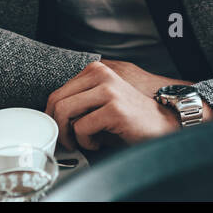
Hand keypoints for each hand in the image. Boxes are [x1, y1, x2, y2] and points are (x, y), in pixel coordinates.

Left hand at [45, 61, 178, 150]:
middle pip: (56, 101)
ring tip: (83, 141)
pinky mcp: (113, 109)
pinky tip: (99, 142)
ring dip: (69, 135)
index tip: (61, 130)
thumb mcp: (100, 101)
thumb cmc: (129, 117)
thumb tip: (51, 116)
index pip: (57, 92)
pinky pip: (81, 128)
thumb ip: (79, 102)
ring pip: (64, 112)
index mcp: (95, 70)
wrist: (161, 124)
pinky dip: (86, 142)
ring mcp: (108, 90)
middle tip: (68, 140)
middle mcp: (101, 75)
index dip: (53, 116)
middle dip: (57, 127)